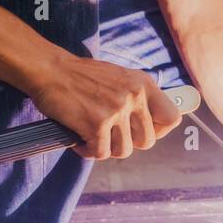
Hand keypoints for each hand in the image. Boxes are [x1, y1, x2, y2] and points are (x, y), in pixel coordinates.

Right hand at [28, 56, 180, 160]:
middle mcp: (134, 97)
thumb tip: (152, 124)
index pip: (172, 118)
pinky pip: (101, 153)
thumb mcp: (120, 78)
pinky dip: (88, 151)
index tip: (141, 131)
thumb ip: (138, 97)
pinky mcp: (97, 124)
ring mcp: (116, 110)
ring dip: (106, 148)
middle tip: (110, 134)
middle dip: (127, 143)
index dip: (159, 131)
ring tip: (92, 135)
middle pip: (147, 141)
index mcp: (143, 84)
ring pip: (124, 151)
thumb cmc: (81, 77)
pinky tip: (80, 139)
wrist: (50, 69)